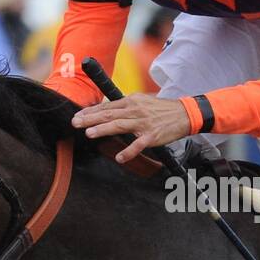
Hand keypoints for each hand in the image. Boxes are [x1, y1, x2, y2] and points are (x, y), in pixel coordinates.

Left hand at [70, 93, 191, 163]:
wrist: (184, 114)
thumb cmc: (161, 109)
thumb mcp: (142, 102)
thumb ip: (126, 106)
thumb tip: (108, 110)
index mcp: (132, 101)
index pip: (107, 106)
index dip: (91, 111)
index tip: (78, 115)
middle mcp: (136, 110)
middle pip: (109, 114)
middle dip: (91, 119)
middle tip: (75, 123)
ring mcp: (144, 123)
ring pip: (120, 125)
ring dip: (103, 129)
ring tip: (89, 134)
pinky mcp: (152, 136)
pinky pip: (138, 145)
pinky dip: (129, 152)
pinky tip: (119, 158)